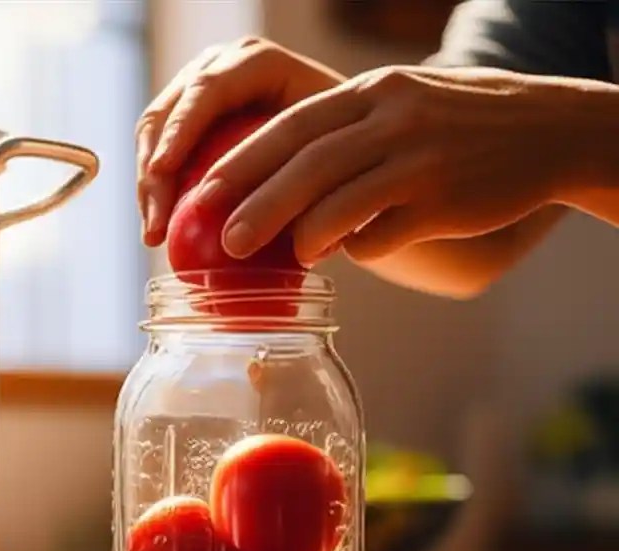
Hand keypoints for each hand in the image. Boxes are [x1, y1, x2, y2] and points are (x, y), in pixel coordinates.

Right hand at [136, 37, 344, 246]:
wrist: (342, 133)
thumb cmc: (345, 142)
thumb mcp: (333, 152)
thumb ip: (308, 180)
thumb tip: (278, 232)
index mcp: (257, 62)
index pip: (207, 89)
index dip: (180, 130)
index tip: (163, 172)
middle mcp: (219, 68)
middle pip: (167, 113)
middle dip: (154, 172)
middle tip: (156, 225)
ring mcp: (197, 92)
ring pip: (152, 135)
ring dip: (148, 188)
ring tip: (154, 236)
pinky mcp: (186, 121)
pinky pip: (157, 153)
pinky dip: (156, 191)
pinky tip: (160, 231)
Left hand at [201, 65, 618, 265]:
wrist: (550, 129)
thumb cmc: (456, 122)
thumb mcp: (398, 102)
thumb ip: (341, 132)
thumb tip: (267, 179)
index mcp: (371, 92)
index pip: (290, 127)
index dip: (242, 164)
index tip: (203, 194)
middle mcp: (392, 120)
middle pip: (306, 166)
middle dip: (256, 206)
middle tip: (224, 243)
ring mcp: (421, 161)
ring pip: (342, 203)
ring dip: (305, 236)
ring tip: (291, 256)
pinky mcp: (447, 203)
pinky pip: (384, 235)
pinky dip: (360, 249)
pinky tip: (356, 251)